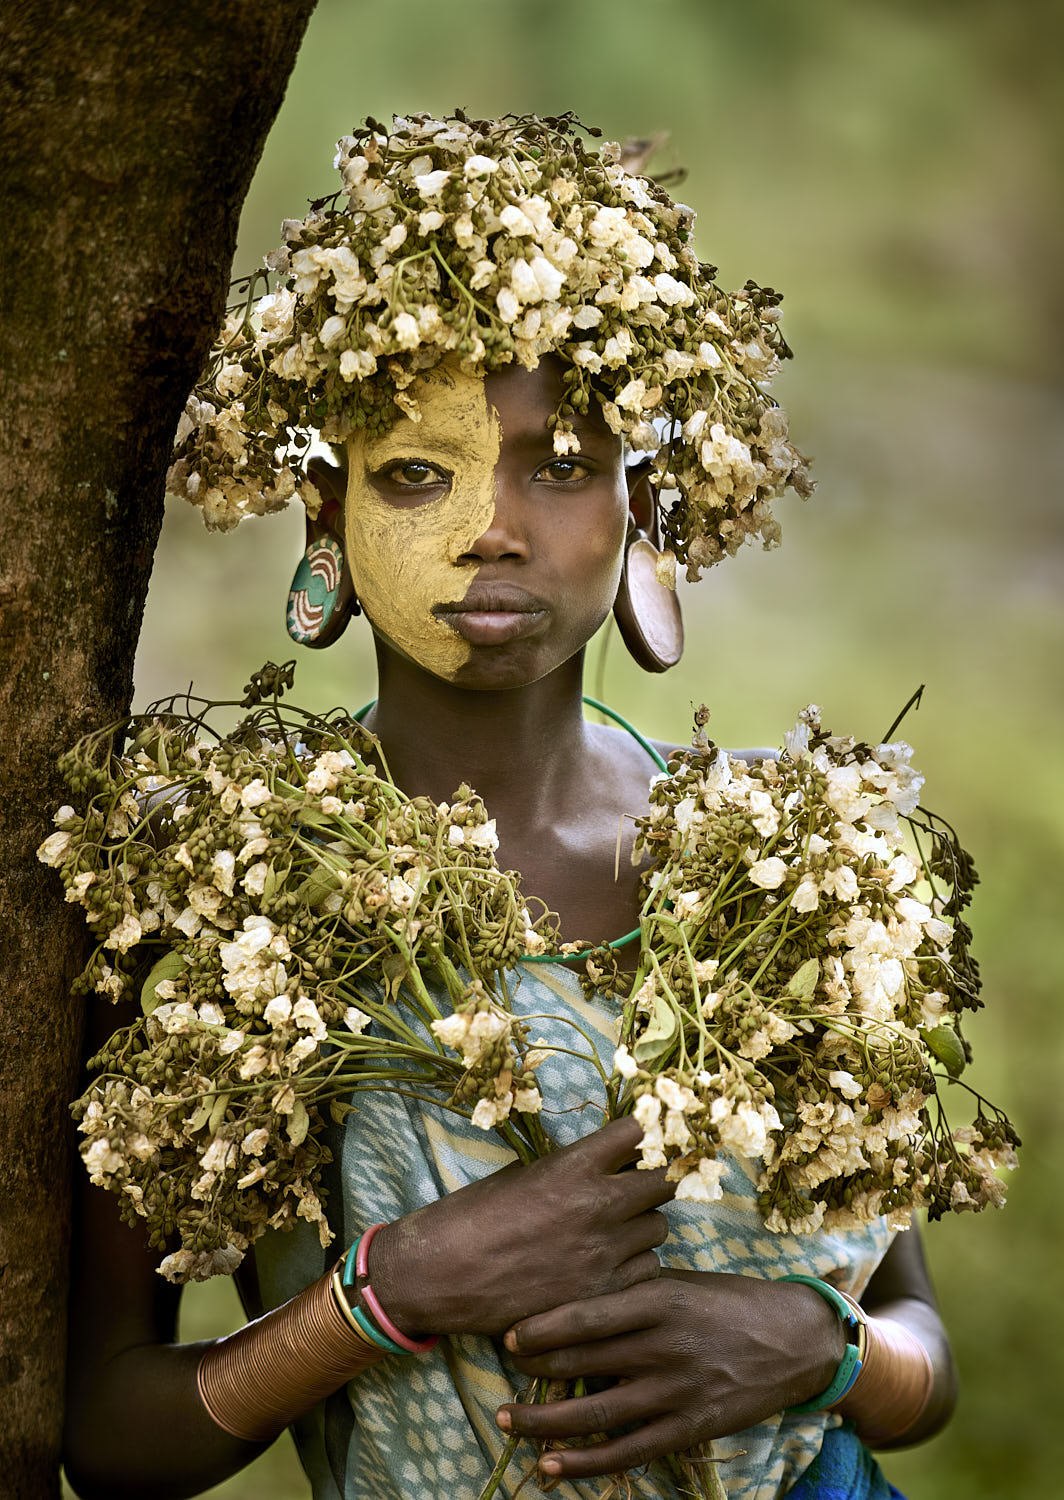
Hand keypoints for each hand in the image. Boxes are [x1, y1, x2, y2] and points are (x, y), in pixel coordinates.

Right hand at [363, 1117, 670, 1337]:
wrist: (438, 1275)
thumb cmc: (469, 1217)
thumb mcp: (518, 1176)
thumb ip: (565, 1169)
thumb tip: (599, 1163)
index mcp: (572, 1167)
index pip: (638, 1133)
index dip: (638, 1137)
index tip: (633, 1145)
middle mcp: (596, 1206)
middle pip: (663, 1182)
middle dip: (652, 1181)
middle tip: (635, 1188)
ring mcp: (602, 1254)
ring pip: (659, 1229)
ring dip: (642, 1226)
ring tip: (616, 1232)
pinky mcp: (600, 1295)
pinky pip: (647, 1271)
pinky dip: (635, 1267)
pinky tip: (610, 1267)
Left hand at [494, 1272, 845, 1481]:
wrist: (795, 1341)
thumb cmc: (728, 1301)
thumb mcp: (681, 1281)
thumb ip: (632, 1290)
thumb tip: (573, 1293)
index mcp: (660, 1300)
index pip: (587, 1316)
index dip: (543, 1328)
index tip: (510, 1335)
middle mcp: (665, 1346)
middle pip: (583, 1364)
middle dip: (535, 1372)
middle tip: (502, 1374)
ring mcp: (677, 1392)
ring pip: (597, 1414)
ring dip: (546, 1422)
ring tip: (509, 1421)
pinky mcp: (688, 1429)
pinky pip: (627, 1452)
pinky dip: (585, 1463)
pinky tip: (551, 1466)